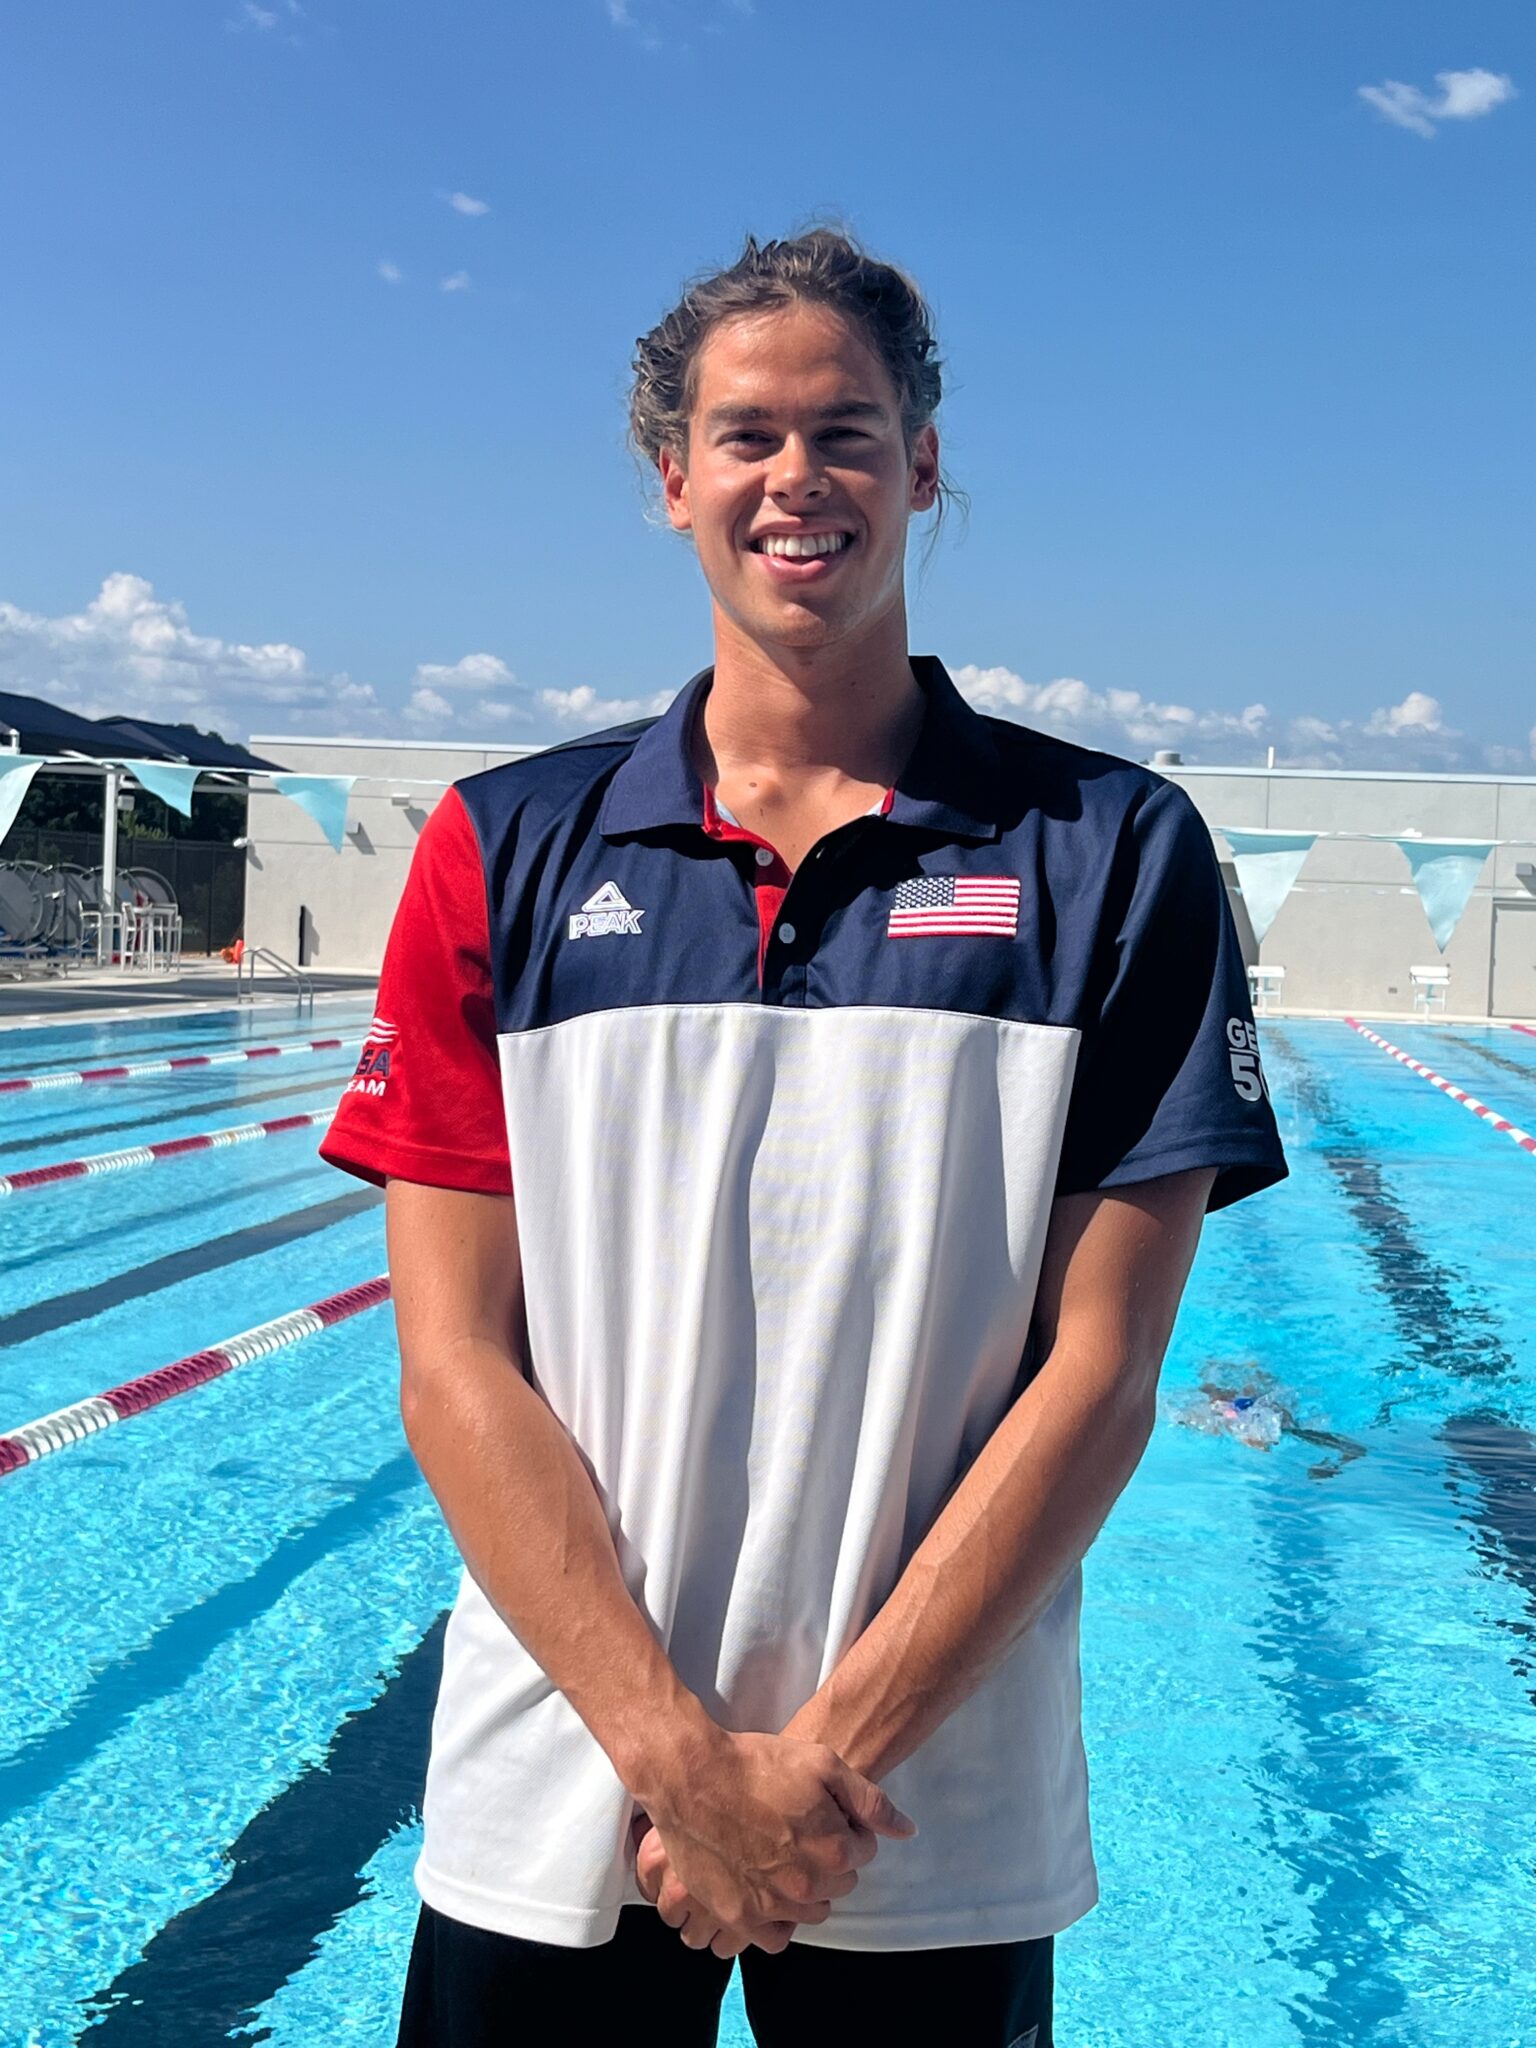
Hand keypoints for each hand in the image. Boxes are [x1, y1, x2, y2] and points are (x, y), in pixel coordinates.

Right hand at [631, 1731, 914, 1954]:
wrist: (691, 1776)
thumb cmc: (757, 1764)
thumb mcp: (823, 1764)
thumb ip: (870, 1801)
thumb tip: (907, 1830)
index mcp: (836, 1851)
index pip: (862, 1852)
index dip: (844, 1827)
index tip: (822, 1811)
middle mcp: (808, 1887)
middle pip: (838, 1883)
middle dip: (827, 1859)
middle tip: (798, 1828)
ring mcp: (772, 1906)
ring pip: (809, 1911)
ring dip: (803, 1888)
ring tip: (778, 1852)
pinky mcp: (738, 1916)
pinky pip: (774, 1936)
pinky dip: (776, 1918)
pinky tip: (766, 1887)